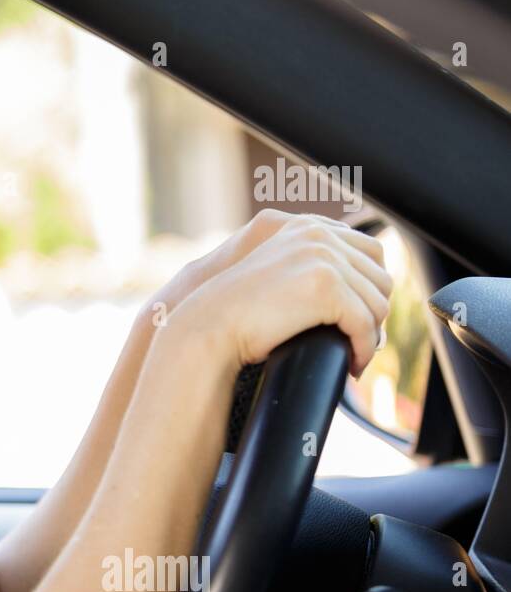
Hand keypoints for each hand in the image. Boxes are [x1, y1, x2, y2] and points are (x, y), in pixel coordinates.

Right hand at [168, 212, 392, 378]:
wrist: (210, 325)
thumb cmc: (237, 311)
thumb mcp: (278, 274)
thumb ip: (308, 265)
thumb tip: (351, 291)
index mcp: (307, 227)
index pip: (370, 251)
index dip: (371, 289)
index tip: (361, 318)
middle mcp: (318, 234)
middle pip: (380, 277)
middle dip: (374, 313)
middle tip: (359, 340)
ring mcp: (323, 258)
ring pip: (377, 303)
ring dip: (369, 335)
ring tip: (354, 354)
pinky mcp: (326, 287)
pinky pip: (365, 324)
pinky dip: (363, 349)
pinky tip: (351, 364)